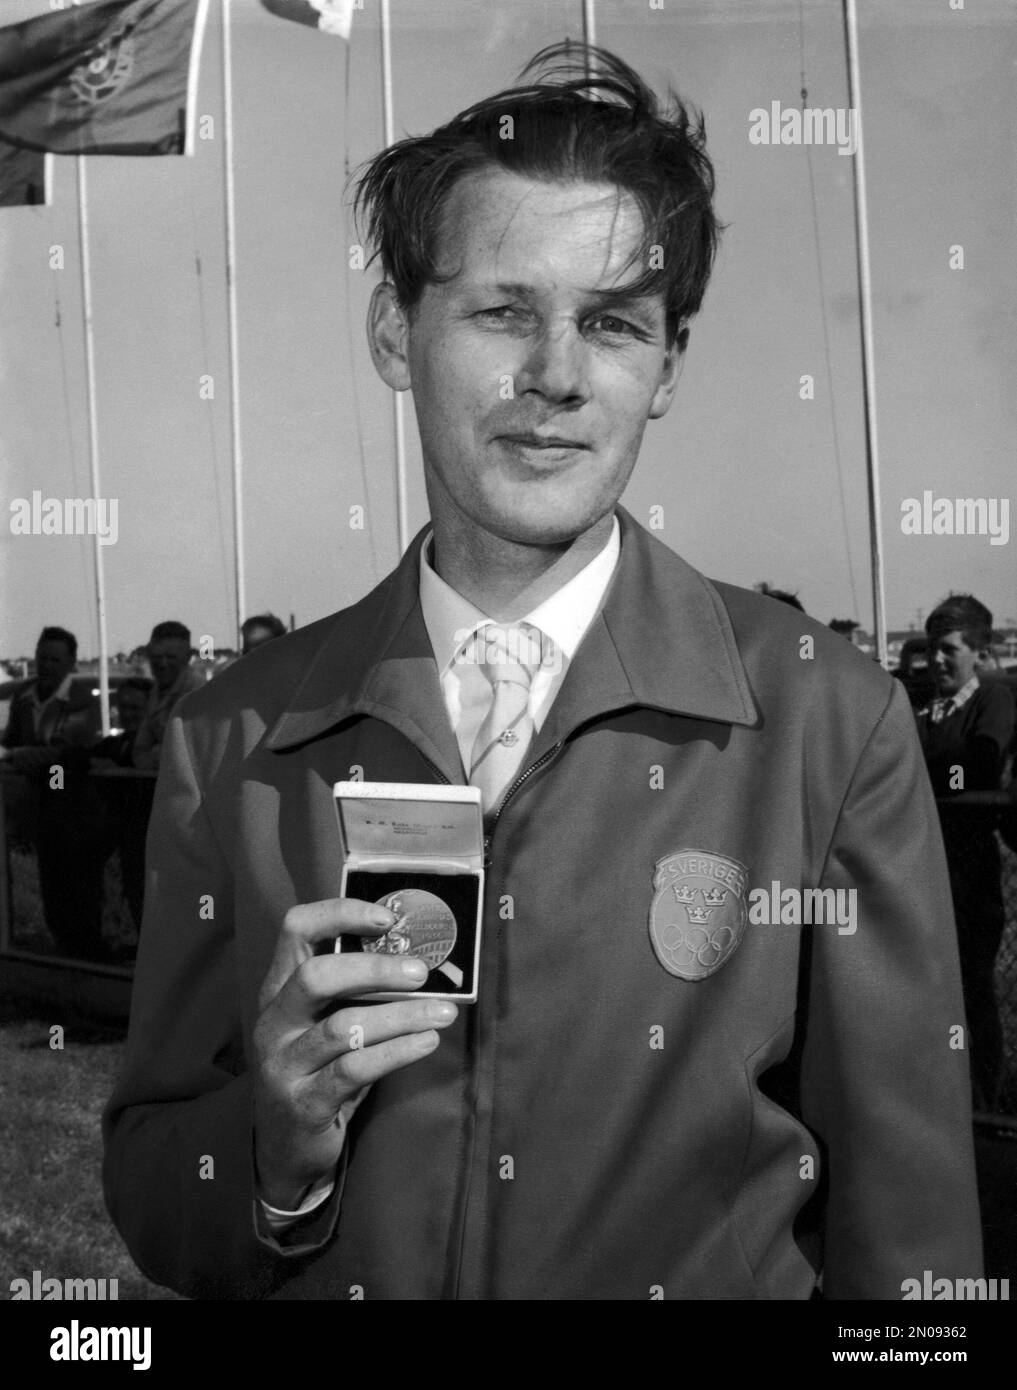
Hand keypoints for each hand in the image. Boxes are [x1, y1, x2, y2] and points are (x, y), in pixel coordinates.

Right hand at [252, 898, 458, 1208]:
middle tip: (423, 972)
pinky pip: (353, 1070)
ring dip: (401, 1016)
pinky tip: (426, 1042)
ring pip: (342, 1026)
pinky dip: (396, 1052)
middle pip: (316, 976)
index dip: (340, 913)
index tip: (387, 918)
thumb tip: (420, 954)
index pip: (296, 930)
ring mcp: (284, 1064)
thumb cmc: (321, 1068)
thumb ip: (356, 989)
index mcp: (279, 987)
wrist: (286, 1147)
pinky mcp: (302, 1103)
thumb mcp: (327, 1021)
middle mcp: (275, 1021)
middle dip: (375, 969)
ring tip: (444, 1012)